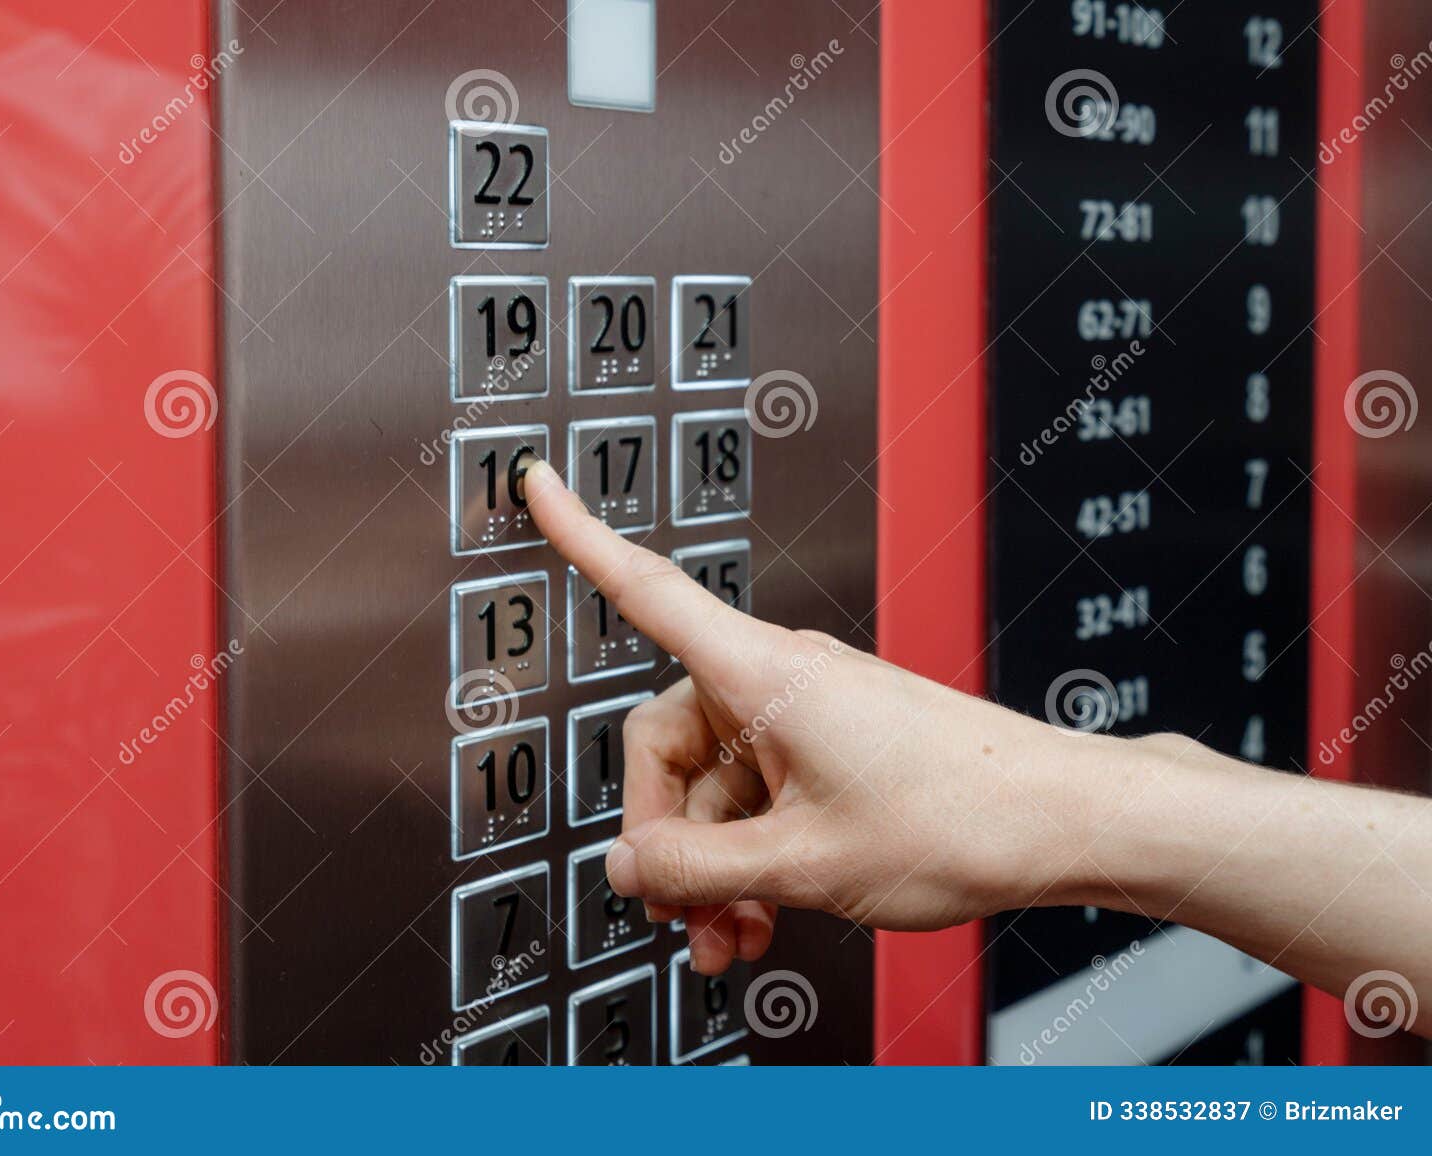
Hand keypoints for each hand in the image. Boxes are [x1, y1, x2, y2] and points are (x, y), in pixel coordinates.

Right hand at [522, 458, 1097, 974]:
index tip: (538, 481)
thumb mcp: (804, 861)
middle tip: (678, 912)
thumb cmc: (959, 817)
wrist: (1061, 822)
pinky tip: (757, 921)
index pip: (648, 589)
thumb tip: (628, 869)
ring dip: (710, 869)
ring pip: (716, 790)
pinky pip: (760, 800)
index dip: (582, 536)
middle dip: (665, 839)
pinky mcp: (833, 750)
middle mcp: (777, 682)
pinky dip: (750, 861)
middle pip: (666, 745)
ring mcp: (807, 717)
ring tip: (725, 940)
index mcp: (761, 676)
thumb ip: (698, 869)